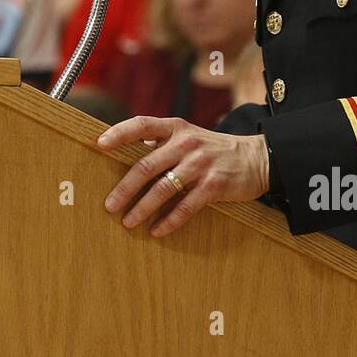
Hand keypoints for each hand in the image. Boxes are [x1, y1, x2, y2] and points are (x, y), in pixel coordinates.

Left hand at [97, 116, 270, 236]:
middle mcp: (186, 143)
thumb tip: (122, 153)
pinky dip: (169, 221)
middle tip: (109, 205)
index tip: (99, 145)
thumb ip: (160, 143)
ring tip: (128, 222)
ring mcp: (201, 164)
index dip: (119, 133)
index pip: (142, 125)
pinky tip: (156, 231)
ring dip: (142, 208)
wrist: (256, 157)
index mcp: (175, 128)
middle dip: (124, 188)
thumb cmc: (212, 149)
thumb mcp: (187, 136)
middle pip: (146, 165)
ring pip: (163, 188)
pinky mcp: (214, 185)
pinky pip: (186, 206)